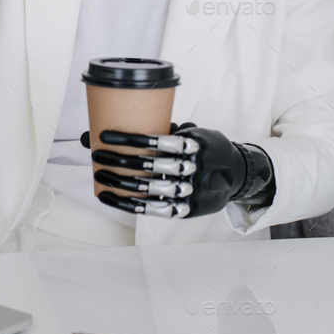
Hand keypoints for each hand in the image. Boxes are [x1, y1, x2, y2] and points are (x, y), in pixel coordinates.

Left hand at [80, 123, 249, 218]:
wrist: (236, 174)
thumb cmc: (203, 148)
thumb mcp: (191, 133)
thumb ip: (162, 130)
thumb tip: (121, 124)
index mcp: (196, 144)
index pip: (160, 140)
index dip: (131, 138)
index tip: (105, 135)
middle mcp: (196, 168)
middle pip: (153, 165)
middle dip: (121, 160)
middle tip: (97, 154)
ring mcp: (194, 191)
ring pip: (153, 188)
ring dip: (122, 183)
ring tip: (100, 175)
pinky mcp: (189, 210)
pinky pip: (156, 209)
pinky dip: (132, 204)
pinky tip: (111, 198)